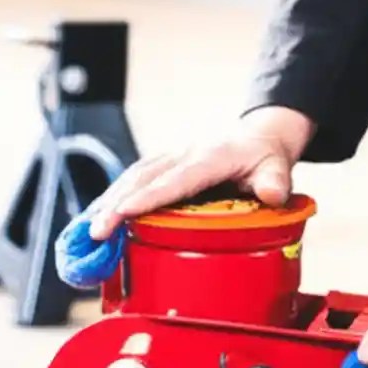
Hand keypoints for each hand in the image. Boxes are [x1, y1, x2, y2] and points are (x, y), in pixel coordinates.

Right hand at [87, 106, 315, 239]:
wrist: (257, 137)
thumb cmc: (264, 156)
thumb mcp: (277, 166)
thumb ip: (275, 180)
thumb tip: (271, 193)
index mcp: (209, 157)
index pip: (175, 179)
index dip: (149, 196)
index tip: (125, 211)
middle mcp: (184, 154)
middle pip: (144, 178)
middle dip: (117, 203)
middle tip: (96, 230)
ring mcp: (171, 158)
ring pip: (133, 176)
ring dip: (109, 200)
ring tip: (90, 227)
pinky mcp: (163, 165)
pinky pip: (135, 179)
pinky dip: (115, 196)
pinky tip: (100, 215)